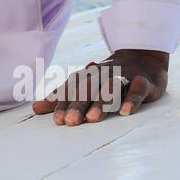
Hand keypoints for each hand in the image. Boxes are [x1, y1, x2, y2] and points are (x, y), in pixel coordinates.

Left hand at [31, 49, 168, 125]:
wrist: (142, 57)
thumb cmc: (107, 78)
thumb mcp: (85, 86)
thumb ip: (62, 97)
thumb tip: (35, 108)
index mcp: (88, 76)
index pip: (73, 89)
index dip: (65, 104)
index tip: (57, 120)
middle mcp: (103, 75)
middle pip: (90, 89)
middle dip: (78, 104)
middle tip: (70, 122)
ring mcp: (124, 76)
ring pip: (112, 88)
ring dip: (102, 102)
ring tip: (93, 118)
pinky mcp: (144, 81)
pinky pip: (137, 89)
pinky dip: (131, 99)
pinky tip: (125, 111)